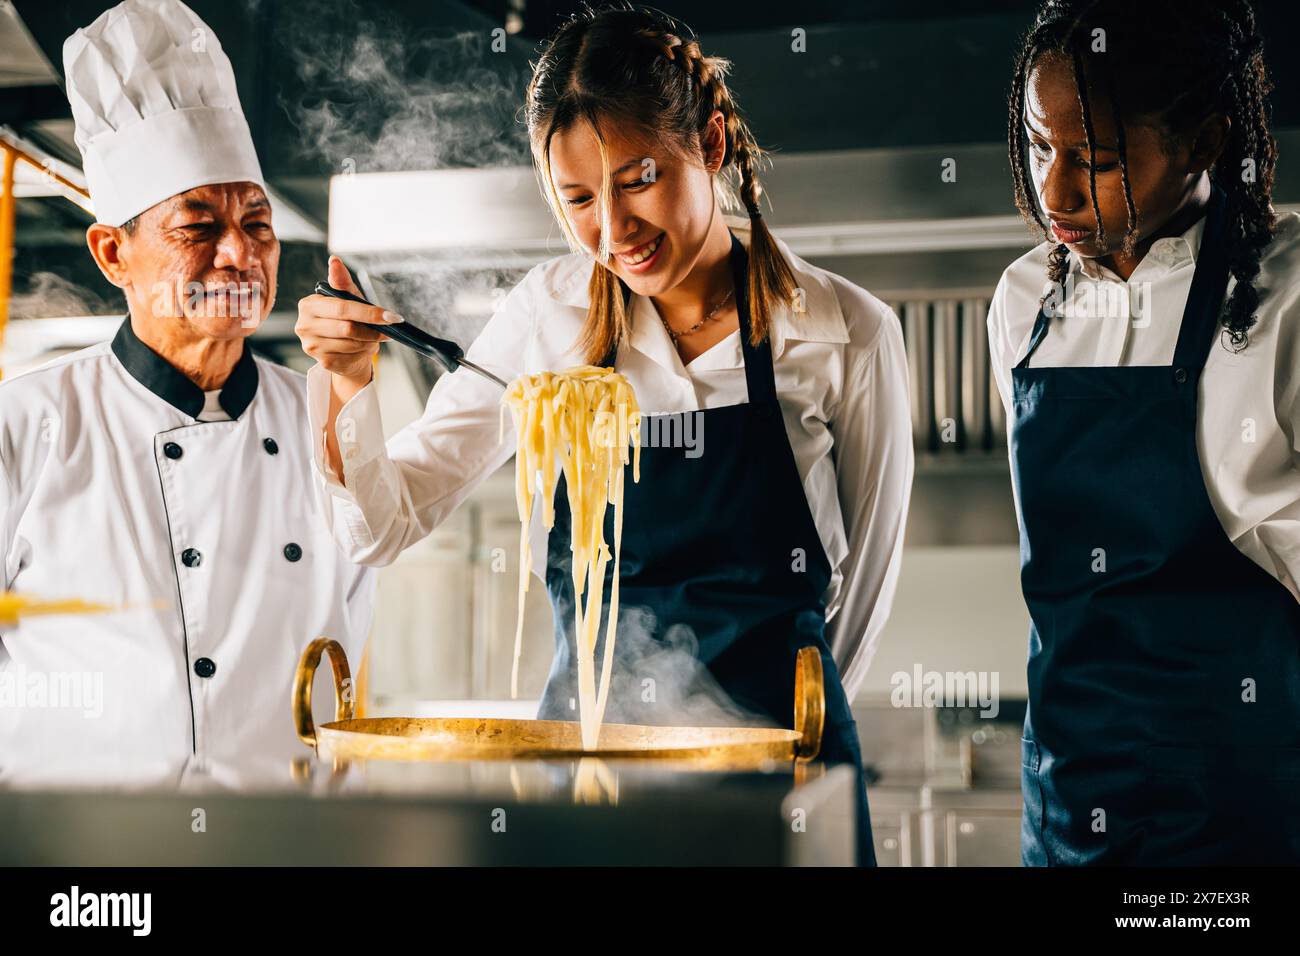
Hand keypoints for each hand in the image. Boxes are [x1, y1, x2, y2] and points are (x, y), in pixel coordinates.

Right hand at [295, 256, 402, 391]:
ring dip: (369, 342)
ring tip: (373, 338)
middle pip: (347, 328)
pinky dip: (364, 352)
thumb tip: (334, 260)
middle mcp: (305, 325)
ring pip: (352, 344)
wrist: (346, 350)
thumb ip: (341, 281)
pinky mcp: (322, 362)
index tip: (390, 316)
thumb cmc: (347, 320)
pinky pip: (351, 357)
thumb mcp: (347, 298)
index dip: (369, 312)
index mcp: (309, 305)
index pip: (342, 307)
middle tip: (387, 330)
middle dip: (372, 329)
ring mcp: (311, 345)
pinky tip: (363, 348)